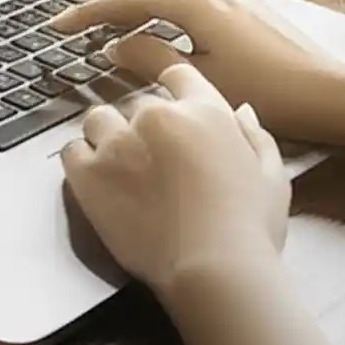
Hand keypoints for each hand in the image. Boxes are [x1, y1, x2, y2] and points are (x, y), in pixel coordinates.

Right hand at [51, 0, 344, 139]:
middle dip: (108, 5)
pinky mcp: (247, 11)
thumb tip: (114, 47)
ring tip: (109, 27)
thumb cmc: (267, 90)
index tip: (59, 26)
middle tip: (76, 25)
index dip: (90, 12)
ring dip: (136, 8)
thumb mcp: (198, 79)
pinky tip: (159, 34)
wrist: (331, 95)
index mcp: (197, 2)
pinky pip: (190, 3)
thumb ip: (150, 59)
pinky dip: (163, 14)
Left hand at [61, 39, 290, 294]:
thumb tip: (242, 110)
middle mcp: (157, 117)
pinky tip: (97, 182)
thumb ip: (256, 136)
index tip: (170, 116)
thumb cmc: (249, 228)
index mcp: (203, 110)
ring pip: (99, 121)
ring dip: (107, 138)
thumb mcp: (273, 177)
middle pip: (137, 104)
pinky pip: (71, 151)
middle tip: (153, 163)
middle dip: (143, 127)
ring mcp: (119, 143)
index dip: (172, 93)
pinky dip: (81, 162)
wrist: (213, 268)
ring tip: (121, 171)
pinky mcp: (89, 174)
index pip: (177, 76)